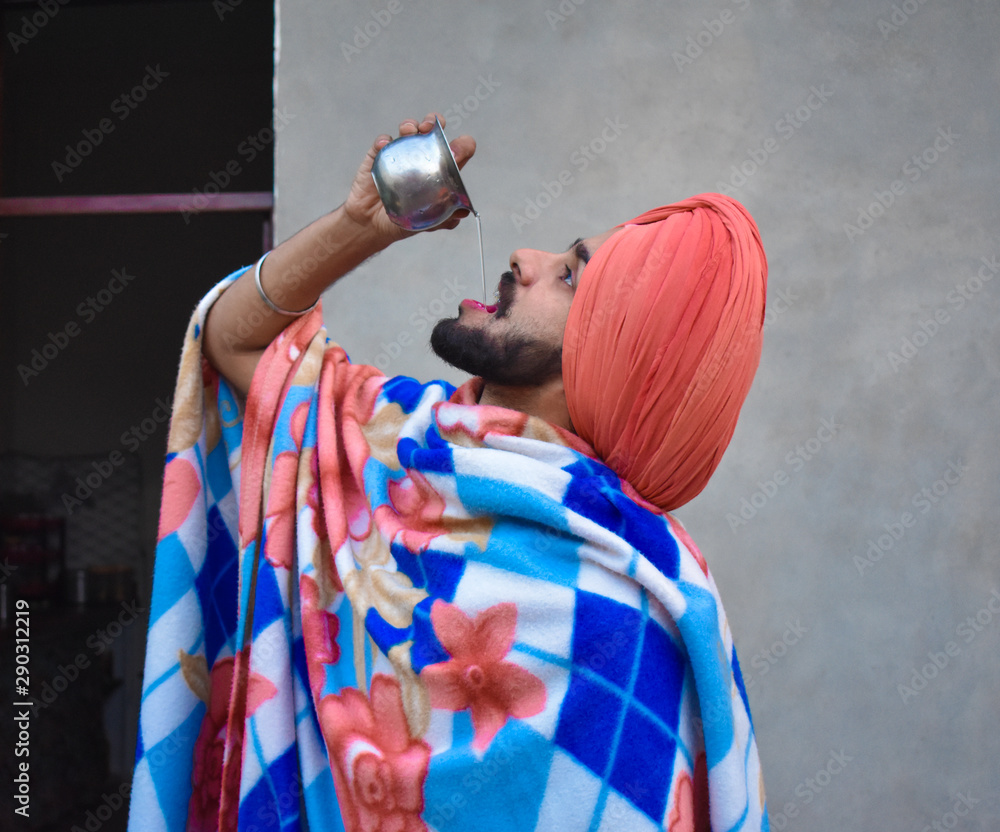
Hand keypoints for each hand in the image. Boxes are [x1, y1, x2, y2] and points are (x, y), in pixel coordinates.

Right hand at [343, 112, 476, 247]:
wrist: (373, 225)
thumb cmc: (404, 221)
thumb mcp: (428, 223)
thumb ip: (446, 217)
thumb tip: (464, 211)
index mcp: (438, 169)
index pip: (455, 150)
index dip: (461, 145)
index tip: (458, 148)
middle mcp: (420, 157)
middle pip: (431, 130)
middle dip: (434, 121)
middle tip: (430, 127)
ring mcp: (399, 154)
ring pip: (407, 130)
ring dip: (410, 125)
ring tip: (409, 131)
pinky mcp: (378, 156)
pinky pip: (382, 142)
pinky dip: (384, 140)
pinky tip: (385, 144)